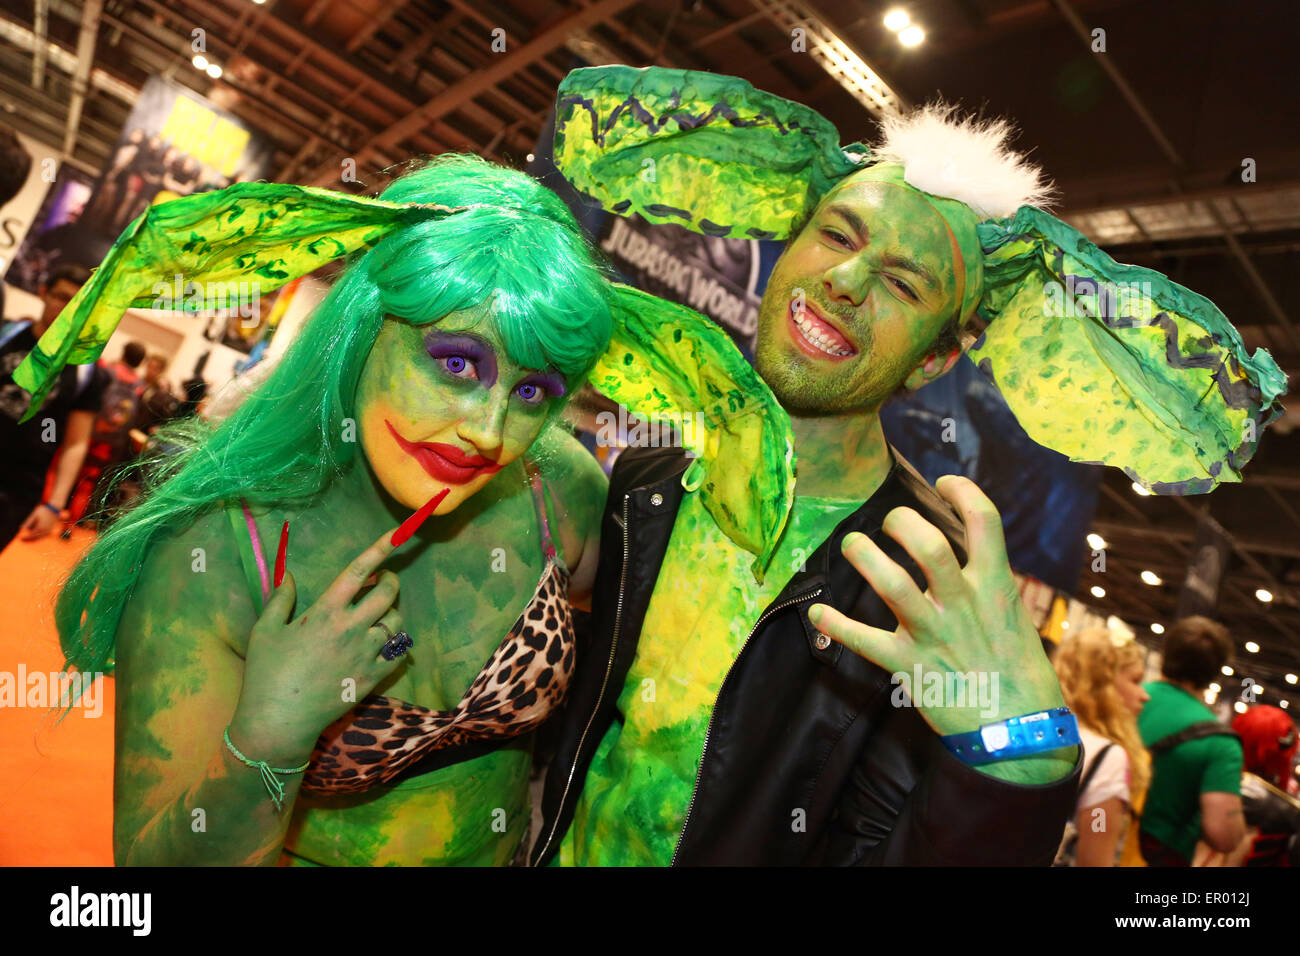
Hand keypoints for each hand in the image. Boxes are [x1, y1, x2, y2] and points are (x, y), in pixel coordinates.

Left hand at [19, 504, 60, 539]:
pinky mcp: (51, 529)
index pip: (32, 535)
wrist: (55, 508)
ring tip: (27, 539)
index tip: (20, 539)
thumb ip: (28, 522)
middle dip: (29, 540)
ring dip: (34, 539)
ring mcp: (49, 530)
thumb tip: (21, 528)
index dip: (26, 538)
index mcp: (41, 527)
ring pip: (40, 538)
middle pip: (36, 538)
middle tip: (22, 540)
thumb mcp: (34, 514)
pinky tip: (35, 535)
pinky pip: (44, 536)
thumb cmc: (43, 510)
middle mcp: (46, 530)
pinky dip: (38, 537)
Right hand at [230, 527, 409, 763]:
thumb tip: (289, 575)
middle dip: (391, 581)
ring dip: (390, 614)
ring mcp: (365, 654)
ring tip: (378, 617)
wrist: (279, 720)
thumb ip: (281, 599)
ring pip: (395, 623)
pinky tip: (384, 644)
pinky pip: (398, 653)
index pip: (358, 571)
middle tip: (384, 581)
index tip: (396, 535)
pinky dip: (396, 644)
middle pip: (387, 594)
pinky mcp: (373, 677)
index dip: (379, 549)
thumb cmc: (266, 673)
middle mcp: (351, 628)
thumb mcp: (265, 630)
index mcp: (325, 612)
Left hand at [808, 475, 1065, 739]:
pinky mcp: (909, 665)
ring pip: (892, 584)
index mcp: (995, 586)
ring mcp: (934, 633)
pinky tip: (817, 611)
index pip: (985, 521)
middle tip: (888, 522)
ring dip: (864, 558)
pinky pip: (864, 640)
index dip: (963, 491)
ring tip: (851, 546)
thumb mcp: (1012, 617)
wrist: (1018, 730)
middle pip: (928, 545)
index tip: (943, 481)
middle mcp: (963, 604)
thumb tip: (967, 553)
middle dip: (901, 522)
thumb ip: (987, 584)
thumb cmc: (1018, 671)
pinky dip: (835, 624)